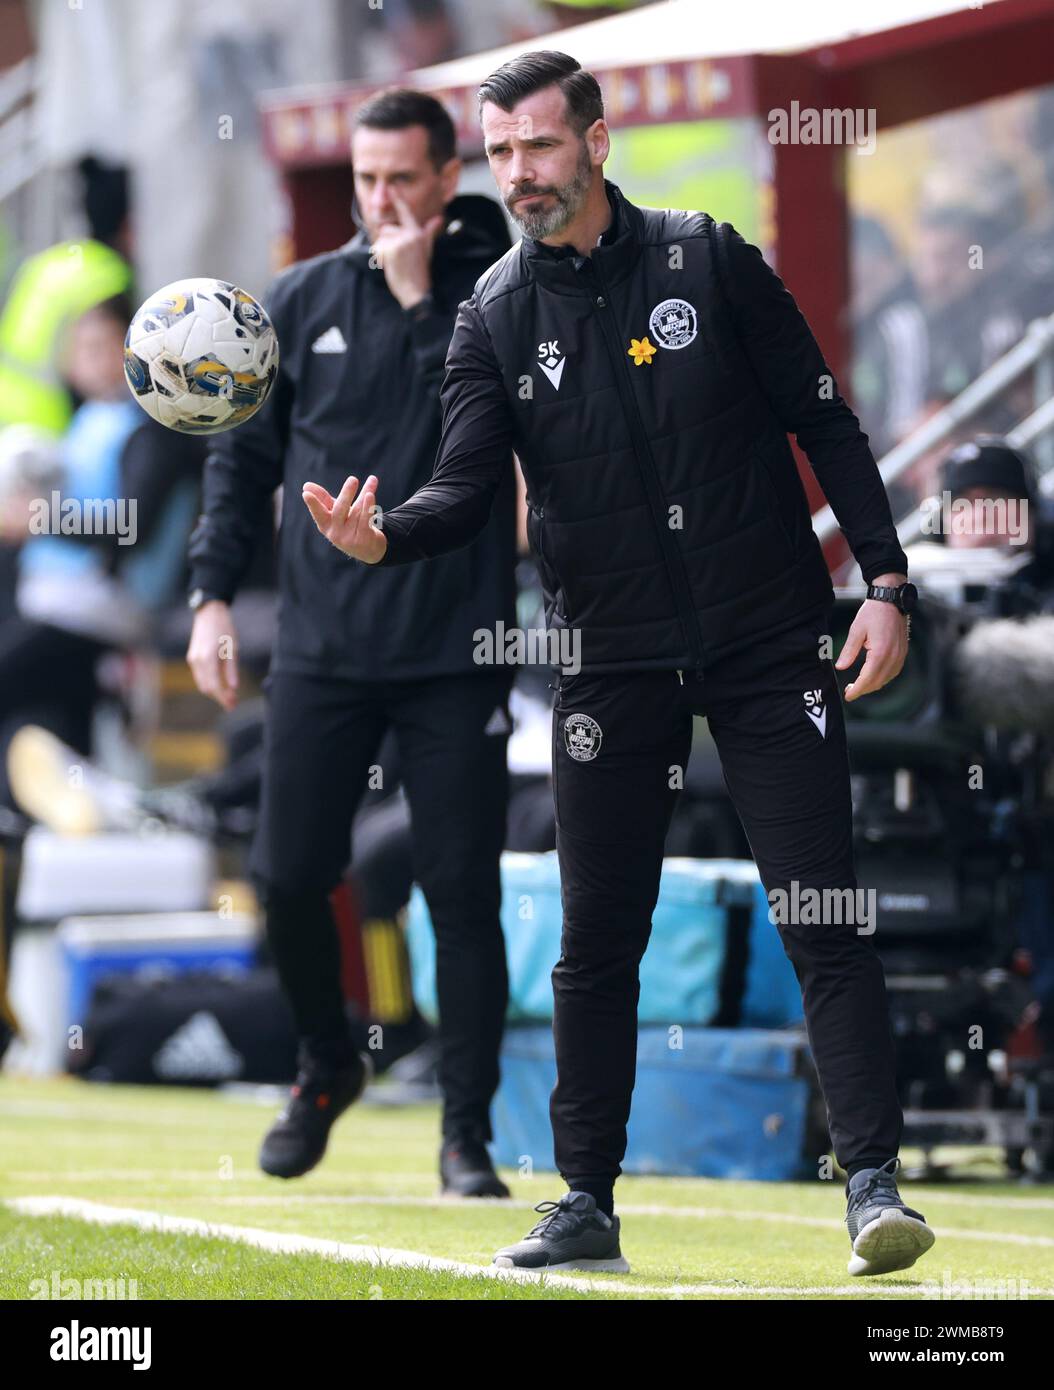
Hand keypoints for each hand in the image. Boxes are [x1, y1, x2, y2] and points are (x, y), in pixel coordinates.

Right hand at [187, 600, 238, 710]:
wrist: (209, 612)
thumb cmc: (224, 627)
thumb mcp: (232, 648)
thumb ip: (231, 670)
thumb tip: (234, 688)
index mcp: (208, 658)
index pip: (214, 686)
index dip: (223, 698)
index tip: (233, 704)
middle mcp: (197, 661)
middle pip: (206, 688)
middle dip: (219, 697)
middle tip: (233, 703)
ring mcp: (192, 659)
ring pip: (202, 683)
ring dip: (214, 692)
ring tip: (229, 696)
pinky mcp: (192, 657)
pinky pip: (200, 676)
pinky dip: (209, 683)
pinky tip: (220, 685)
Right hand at [302, 474, 387, 563]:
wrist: (368, 550)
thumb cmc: (347, 525)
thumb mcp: (334, 513)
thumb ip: (323, 499)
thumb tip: (306, 485)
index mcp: (325, 525)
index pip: (318, 513)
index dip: (312, 504)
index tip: (306, 494)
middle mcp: (335, 533)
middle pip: (340, 510)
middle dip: (346, 494)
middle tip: (353, 479)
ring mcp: (349, 538)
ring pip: (357, 511)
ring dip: (365, 494)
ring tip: (372, 480)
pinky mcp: (363, 539)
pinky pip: (365, 520)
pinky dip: (368, 507)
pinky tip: (370, 495)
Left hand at [370, 190, 442, 308]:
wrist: (416, 291)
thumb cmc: (420, 271)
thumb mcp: (426, 249)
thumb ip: (429, 232)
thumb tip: (438, 219)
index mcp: (417, 233)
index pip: (405, 212)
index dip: (398, 199)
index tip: (391, 186)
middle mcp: (409, 235)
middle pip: (387, 229)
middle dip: (388, 242)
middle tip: (399, 258)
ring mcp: (399, 242)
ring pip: (381, 238)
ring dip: (383, 249)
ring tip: (395, 262)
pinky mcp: (391, 250)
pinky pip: (377, 248)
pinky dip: (380, 257)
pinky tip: (391, 265)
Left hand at [835, 582, 908, 700]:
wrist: (891, 600)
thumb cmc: (873, 612)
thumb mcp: (857, 630)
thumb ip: (849, 651)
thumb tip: (840, 667)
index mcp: (881, 652)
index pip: (868, 679)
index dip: (857, 690)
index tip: (848, 696)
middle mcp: (893, 657)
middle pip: (877, 682)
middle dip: (863, 690)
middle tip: (850, 691)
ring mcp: (900, 655)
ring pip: (886, 679)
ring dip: (873, 685)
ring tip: (859, 685)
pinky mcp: (903, 653)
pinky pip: (893, 672)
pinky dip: (882, 678)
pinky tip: (873, 676)